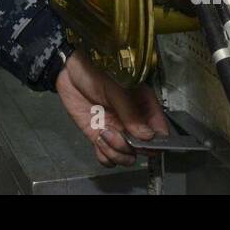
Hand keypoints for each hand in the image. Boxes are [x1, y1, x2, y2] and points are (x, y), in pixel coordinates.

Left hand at [55, 50, 169, 167]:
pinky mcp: (101, 137)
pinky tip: (98, 138)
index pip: (160, 132)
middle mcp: (133, 122)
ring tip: (104, 133)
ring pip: (127, 157)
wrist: (70, 71)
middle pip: (144, 150)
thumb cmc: (96, 70)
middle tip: (118, 133)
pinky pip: (108, 159)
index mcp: (144, 106)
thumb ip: (130, 112)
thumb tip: (146, 136)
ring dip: (116, 151)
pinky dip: (104, 155)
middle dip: (131, 147)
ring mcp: (117, 131)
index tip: (143, 141)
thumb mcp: (116, 89)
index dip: (155, 142)